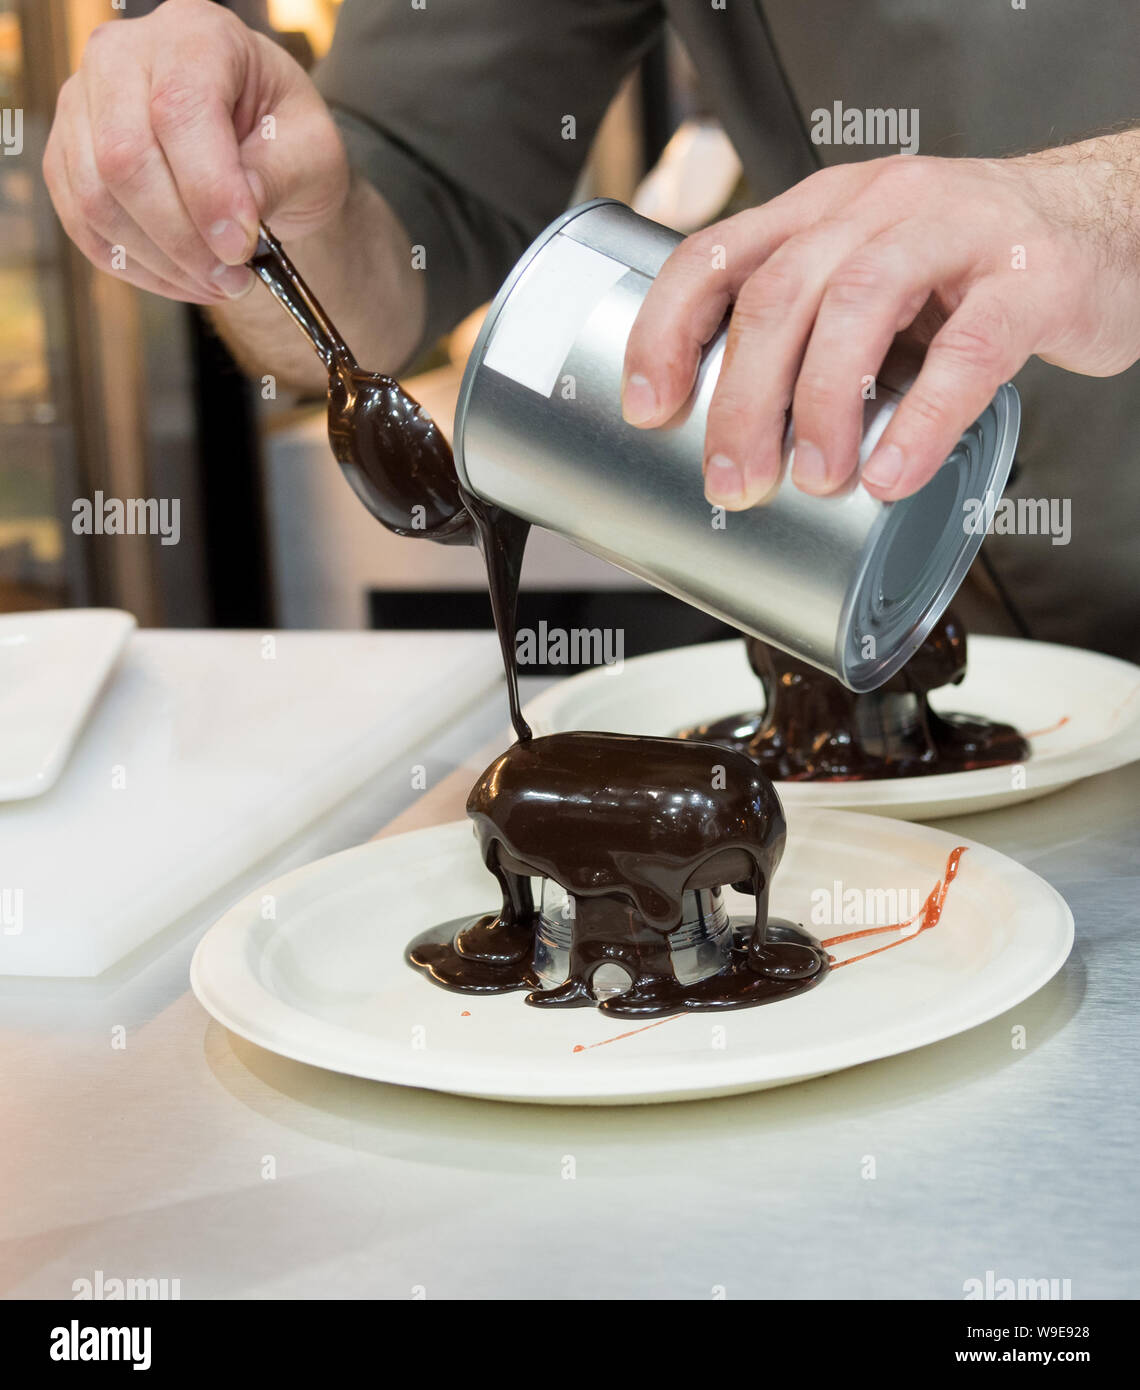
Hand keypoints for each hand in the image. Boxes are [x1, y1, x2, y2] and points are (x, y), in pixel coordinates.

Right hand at [42, 0, 348, 304]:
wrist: (257, 148)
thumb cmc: (285, 139)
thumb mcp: (312, 151)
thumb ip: (279, 177)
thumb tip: (232, 222)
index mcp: (196, 36)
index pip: (179, 109)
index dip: (208, 190)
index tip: (241, 247)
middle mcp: (122, 55)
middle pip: (124, 158)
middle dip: (183, 237)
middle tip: (234, 277)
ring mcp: (83, 104)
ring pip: (96, 199)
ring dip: (160, 260)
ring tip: (217, 282)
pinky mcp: (68, 157)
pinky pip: (84, 226)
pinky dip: (135, 267)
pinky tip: (183, 279)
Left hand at [622, 137, 1139, 504]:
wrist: (1108, 226)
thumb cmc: (971, 273)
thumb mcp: (871, 284)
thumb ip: (812, 337)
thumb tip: (736, 445)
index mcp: (823, 212)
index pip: (718, 254)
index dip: (668, 330)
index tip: (648, 407)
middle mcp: (877, 207)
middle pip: (780, 294)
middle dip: (742, 398)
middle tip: (732, 481)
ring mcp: (955, 232)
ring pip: (859, 307)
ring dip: (822, 405)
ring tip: (815, 479)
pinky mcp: (1028, 280)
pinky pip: (966, 353)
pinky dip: (922, 420)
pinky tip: (892, 473)